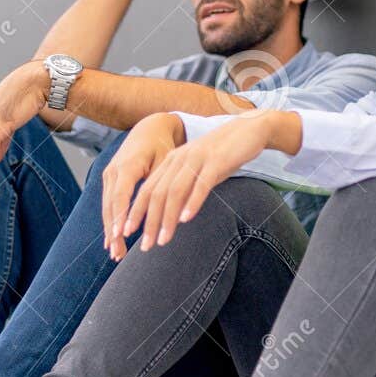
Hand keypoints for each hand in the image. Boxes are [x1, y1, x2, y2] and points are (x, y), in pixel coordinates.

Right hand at [101, 113, 183, 259]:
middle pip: (111, 206)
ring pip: (107, 208)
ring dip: (111, 232)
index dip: (121, 216)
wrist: (148, 129)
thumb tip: (172, 211)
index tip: (122, 235)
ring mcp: (108, 175)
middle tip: (118, 255)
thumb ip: (165, 185)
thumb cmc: (162, 146)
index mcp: (128, 164)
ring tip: (115, 254)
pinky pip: (108, 205)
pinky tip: (113, 241)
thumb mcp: (166, 161)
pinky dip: (110, 223)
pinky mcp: (109, 180)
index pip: (121, 195)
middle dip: (114, 232)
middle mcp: (113, 170)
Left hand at [123, 114, 275, 250]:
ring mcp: (197, 159)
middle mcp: (179, 159)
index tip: (126, 232)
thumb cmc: (223, 156)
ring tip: (163, 240)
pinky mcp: (216, 161)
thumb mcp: (198, 171)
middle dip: (149, 222)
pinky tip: (185, 220)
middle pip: (157, 194)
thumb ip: (184, 190)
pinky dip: (191, 203)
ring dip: (167, 219)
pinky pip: (201, 184)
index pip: (147, 190)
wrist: (249, 130)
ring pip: (175, 192)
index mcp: (171, 161)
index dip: (135, 211)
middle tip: (145, 246)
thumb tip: (172, 217)